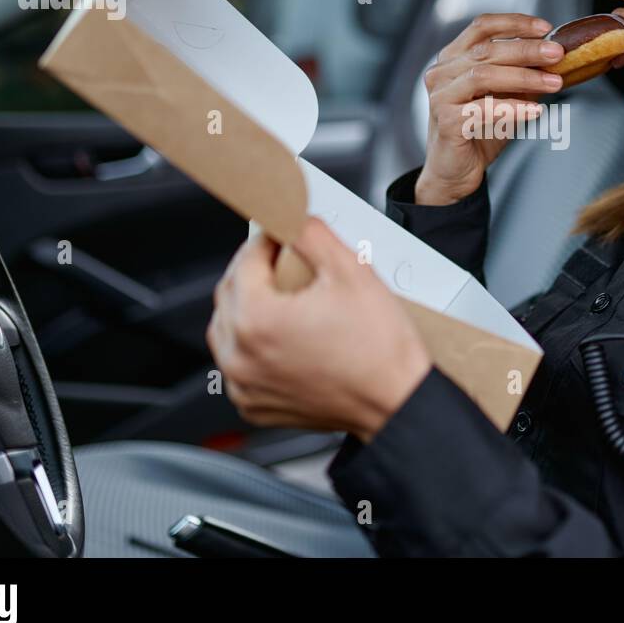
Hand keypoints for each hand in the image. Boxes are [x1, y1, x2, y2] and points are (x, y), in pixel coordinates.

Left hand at [207, 217, 431, 442]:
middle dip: (252, 271)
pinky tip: (280, 334)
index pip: (244, 262)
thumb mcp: (350, 271)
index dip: (263, 240)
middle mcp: (241, 357)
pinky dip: (250, 345)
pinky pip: (237, 365)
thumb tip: (291, 217)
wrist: (397, 400)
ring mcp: (245, 386)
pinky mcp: (255, 405)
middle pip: (228, 295)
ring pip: (227, 330)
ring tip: (280, 296)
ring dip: (245, 307)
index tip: (278, 232)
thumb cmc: (379, 349)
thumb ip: (312, 234)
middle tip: (281, 259)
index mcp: (256, 321)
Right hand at [416, 13, 563, 204]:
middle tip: (557, 53)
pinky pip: (483, 109)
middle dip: (526, 49)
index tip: (545, 27)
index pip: (482, 26)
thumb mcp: (504, 96)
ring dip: (523, 77)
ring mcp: (441, 97)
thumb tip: (555, 59)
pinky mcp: (446, 122)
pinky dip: (513, 108)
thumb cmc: (479, 130)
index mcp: (453, 58)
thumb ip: (521, 76)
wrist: (455, 172)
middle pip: (487, 49)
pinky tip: (535, 111)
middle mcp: (442, 73)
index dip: (514, 23)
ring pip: (483, 75)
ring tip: (553, 82)